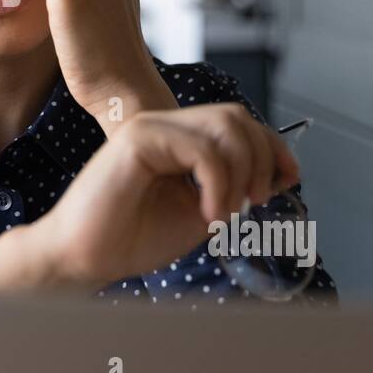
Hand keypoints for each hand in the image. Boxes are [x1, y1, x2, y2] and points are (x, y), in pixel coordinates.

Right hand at [0, 108, 299, 294]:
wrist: (84, 256)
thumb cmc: (132, 238)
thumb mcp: (201, 211)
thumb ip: (232, 189)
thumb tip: (275, 175)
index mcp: (178, 140)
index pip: (238, 123)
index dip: (272, 147)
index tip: (288, 180)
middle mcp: (164, 126)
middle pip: (237, 116)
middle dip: (262, 157)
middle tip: (254, 202)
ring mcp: (150, 127)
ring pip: (225, 125)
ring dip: (241, 171)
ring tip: (228, 212)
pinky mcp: (138, 138)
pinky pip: (201, 150)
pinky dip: (218, 183)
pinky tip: (209, 214)